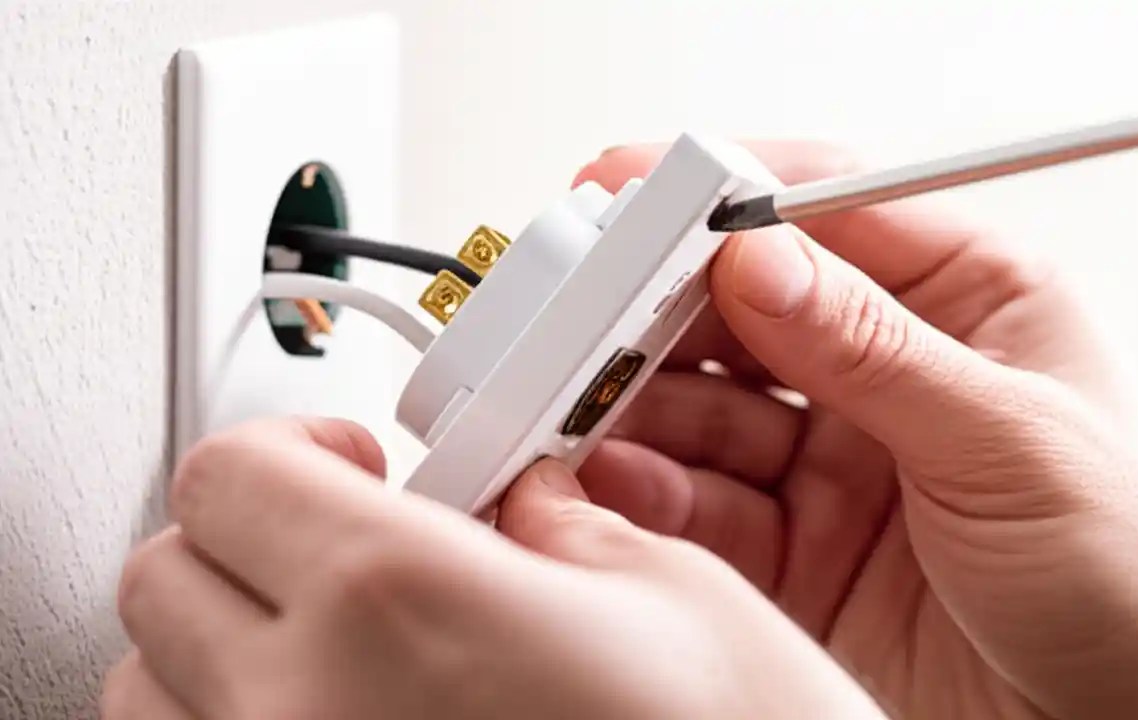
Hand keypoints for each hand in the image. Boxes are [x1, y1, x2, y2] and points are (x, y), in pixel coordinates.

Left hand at [101, 418, 867, 719]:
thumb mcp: (682, 599)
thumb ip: (567, 524)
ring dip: (228, 646)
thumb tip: (522, 504)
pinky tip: (354, 719)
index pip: (231, 472)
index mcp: (398, 602)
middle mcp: (309, 715)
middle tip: (352, 542)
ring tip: (343, 644)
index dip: (292, 446)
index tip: (352, 463)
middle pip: (166, 575)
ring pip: (156, 695)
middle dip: (253, 536)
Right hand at [573, 142, 1137, 718]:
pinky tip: (620, 481)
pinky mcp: (800, 549)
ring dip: (639, 404)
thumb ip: (873, 350)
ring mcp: (839, 462)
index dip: (727, 198)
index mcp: (971, 302)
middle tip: (584, 314)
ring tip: (584, 409)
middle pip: (746, 308)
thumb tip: (757, 261)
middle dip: (658, 308)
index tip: (634, 194)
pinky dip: (651, 490)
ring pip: (708, 406)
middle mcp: (892, 373)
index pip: (832, 213)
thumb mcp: (1013, 442)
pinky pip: (703, 502)